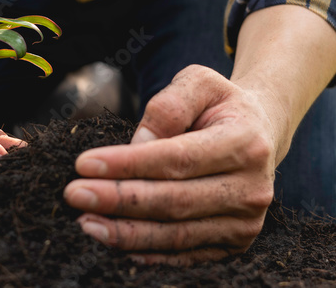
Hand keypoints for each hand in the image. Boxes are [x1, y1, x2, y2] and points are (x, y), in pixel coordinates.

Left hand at [63, 65, 276, 264]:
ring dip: (127, 233)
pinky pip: (185, 254)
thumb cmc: (220, 105)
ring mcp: (246, 222)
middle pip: (174, 201)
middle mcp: (252, 188)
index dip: (128, 164)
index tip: (84, 164)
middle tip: (74, 194)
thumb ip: (168, 105)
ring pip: (177, 234)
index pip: (178, 158)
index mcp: (245, 142)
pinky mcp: (236, 244)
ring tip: (85, 222)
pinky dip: (148, 253)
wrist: (261, 132)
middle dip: (119, 199)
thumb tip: (137, 143)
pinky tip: (114, 242)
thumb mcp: (199, 82)